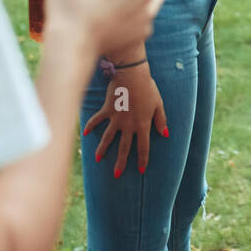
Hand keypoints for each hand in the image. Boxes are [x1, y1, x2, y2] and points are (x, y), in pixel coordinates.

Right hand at [84, 63, 166, 177]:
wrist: (131, 74)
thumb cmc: (148, 88)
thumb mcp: (158, 104)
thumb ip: (161, 120)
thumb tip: (166, 134)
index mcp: (142, 125)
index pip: (143, 146)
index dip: (142, 159)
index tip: (140, 170)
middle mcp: (128, 125)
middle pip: (124, 147)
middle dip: (120, 162)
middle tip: (116, 175)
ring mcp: (116, 118)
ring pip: (108, 138)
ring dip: (102, 149)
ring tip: (98, 159)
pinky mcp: (107, 110)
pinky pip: (97, 120)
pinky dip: (90, 126)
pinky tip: (84, 133)